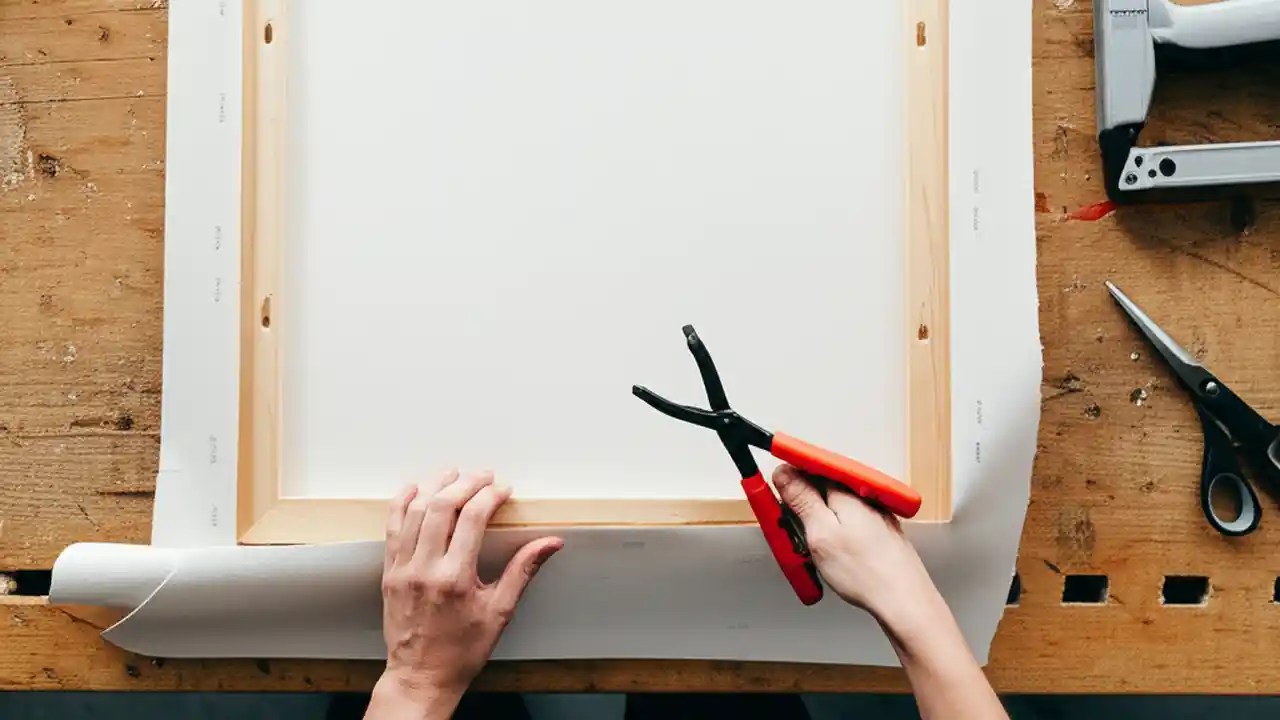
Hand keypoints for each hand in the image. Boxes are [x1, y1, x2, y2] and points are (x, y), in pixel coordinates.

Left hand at [368, 470, 562, 719]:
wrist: (421, 676)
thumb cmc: (461, 650)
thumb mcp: (500, 612)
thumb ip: (523, 570)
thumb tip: (550, 543)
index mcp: (455, 578)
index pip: (473, 519)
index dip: (490, 496)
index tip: (503, 490)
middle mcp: (425, 569)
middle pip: (442, 506)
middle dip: (465, 483)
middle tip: (483, 476)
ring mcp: (402, 569)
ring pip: (415, 511)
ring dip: (434, 485)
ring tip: (453, 473)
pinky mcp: (389, 572)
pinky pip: (392, 528)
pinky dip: (403, 503)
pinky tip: (414, 489)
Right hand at [771, 464, 933, 623]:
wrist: (904, 600)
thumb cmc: (866, 572)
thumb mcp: (821, 533)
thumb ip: (802, 500)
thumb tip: (784, 474)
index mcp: (846, 491)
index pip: (810, 466)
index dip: (788, 477)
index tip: (773, 493)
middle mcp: (861, 497)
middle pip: (819, 488)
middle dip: (800, 507)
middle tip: (790, 533)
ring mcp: (872, 514)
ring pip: (831, 509)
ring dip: (815, 526)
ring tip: (810, 551)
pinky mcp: (877, 532)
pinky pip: (845, 524)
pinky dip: (832, 537)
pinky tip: (830, 557)